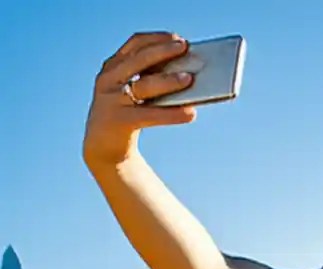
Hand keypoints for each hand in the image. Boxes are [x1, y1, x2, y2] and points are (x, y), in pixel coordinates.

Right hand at [84, 32, 198, 166]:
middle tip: (185, 48)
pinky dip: (172, 114)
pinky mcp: (119, 121)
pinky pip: (150, 115)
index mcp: (113, 67)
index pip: (135, 44)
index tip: (177, 38)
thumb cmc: (128, 114)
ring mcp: (111, 99)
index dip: (156, 38)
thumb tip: (190, 73)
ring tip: (189, 78)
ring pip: (144, 85)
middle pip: (139, 60)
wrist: (104, 147)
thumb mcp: (135, 92)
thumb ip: (153, 79)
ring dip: (168, 80)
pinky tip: (190, 113)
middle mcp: (108, 79)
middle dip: (163, 52)